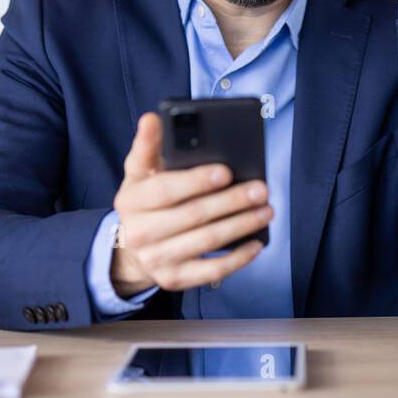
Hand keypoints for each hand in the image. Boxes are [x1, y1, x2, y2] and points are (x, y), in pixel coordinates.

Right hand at [110, 113, 272, 295]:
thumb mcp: (140, 171)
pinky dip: (237, 258)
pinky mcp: (173, 279)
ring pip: (206, 241)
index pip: (165, 189)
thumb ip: (148, 145)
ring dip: (242, 225)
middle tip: (261, 189)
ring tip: (266, 210)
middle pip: (193, 215)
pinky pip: (211, 271)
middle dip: (231, 201)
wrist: (132, 247)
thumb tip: (152, 118)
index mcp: (131, 199)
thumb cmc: (146, 199)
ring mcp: (156, 259)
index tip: (226, 171)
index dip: (196, 180)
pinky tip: (256, 243)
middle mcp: (139, 232)